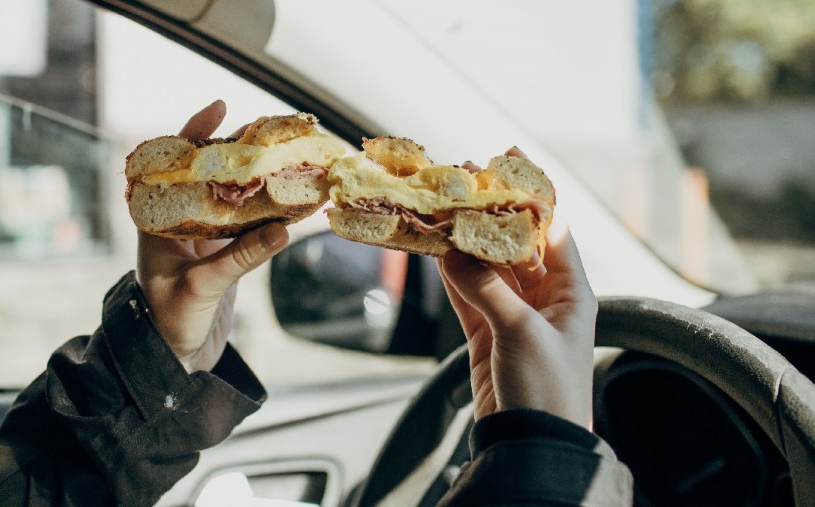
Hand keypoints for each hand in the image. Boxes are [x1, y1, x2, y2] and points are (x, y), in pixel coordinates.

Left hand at [136, 101, 288, 372]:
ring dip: (258, 181)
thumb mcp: (202, 287)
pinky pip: (249, 226)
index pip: (174, 164)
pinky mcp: (225, 256)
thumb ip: (241, 258)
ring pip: (233, 198)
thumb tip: (283, 230)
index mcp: (157, 221)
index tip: (220, 106)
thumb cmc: (169, 322)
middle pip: (210, 174)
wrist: (172, 360)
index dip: (195, 133)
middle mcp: (179, 222)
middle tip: (270, 132)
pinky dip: (270, 214)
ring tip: (287, 158)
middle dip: (239, 152)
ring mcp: (204, 238)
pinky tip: (292, 203)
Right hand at [439, 150, 596, 427]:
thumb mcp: (521, 333)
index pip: (552, 229)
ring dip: (465, 240)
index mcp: (571, 292)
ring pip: (486, 266)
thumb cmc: (548, 390)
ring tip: (441, 207)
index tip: (509, 160)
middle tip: (463, 179)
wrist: (532, 444)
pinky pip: (468, 293)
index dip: (530, 193)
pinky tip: (436, 249)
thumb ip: (487, 289)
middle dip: (490, 212)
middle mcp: (545, 298)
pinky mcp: (487, 334)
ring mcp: (514, 314)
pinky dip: (451, 273)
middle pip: (514, 243)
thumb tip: (451, 251)